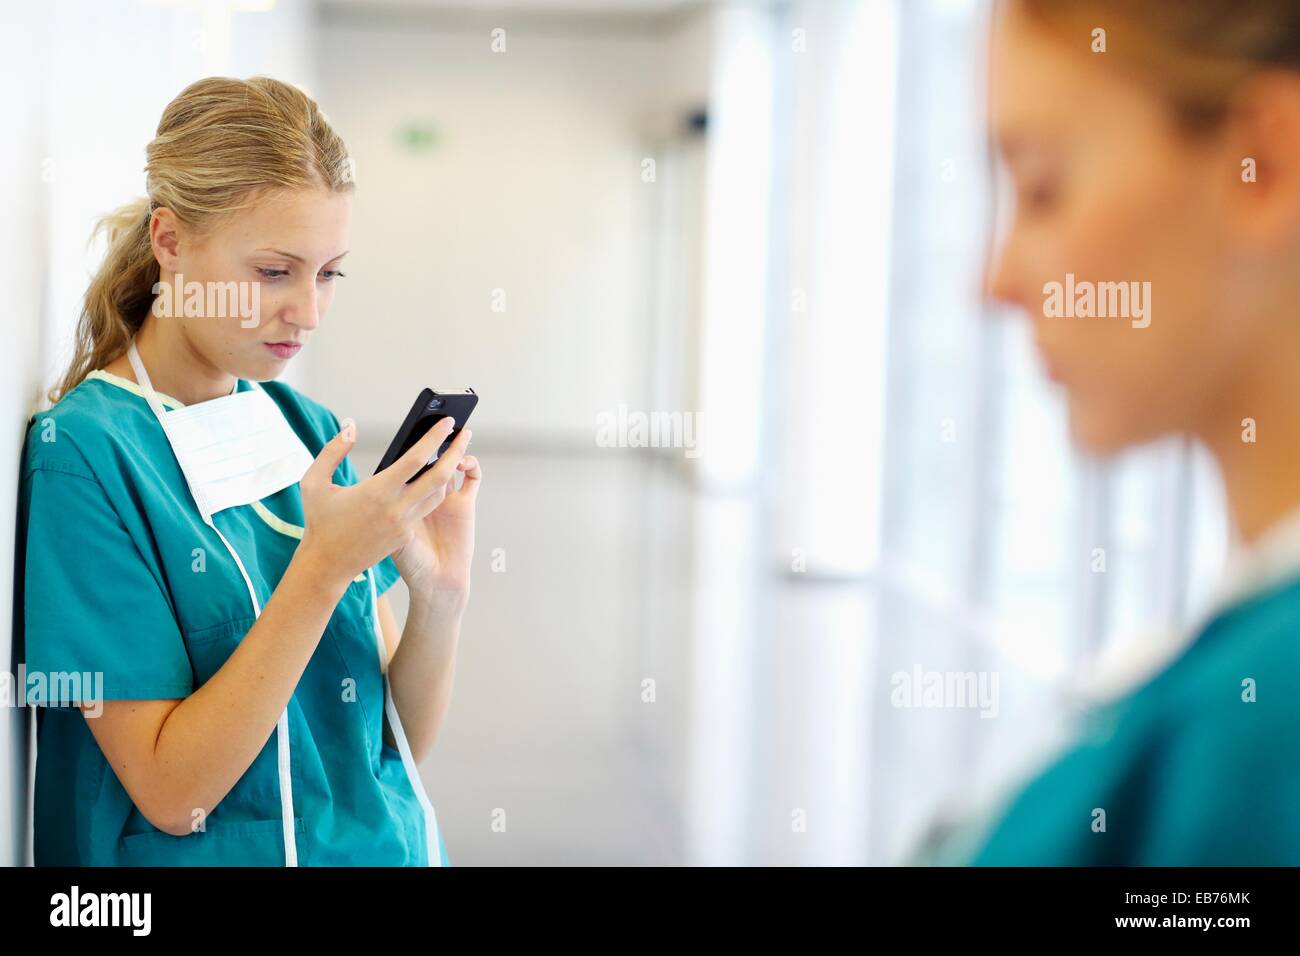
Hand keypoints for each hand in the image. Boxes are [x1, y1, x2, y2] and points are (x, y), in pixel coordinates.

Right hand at [297, 416, 462, 590]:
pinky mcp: (405, 536)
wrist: (327, 565)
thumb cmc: (319, 521)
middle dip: (457, 452)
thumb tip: (350, 428)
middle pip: (440, 476)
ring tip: (453, 454)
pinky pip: (425, 509)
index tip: (447, 422)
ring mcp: (404, 525)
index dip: (435, 438)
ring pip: (437, 494)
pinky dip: (432, 492)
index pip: (416, 459)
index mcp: (377, 491)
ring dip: (448, 473)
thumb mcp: (315, 482)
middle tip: (465, 434)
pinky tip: (432, 478)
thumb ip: (333, 451)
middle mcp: (396, 508)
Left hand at [390, 425, 479, 615]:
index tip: (408, 429)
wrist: (435, 585)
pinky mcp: (466, 505)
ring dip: (454, 447)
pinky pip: (472, 478)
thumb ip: (381, 513)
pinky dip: (471, 464)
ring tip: (454, 433)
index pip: (406, 465)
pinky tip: (464, 458)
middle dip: (435, 439)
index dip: (409, 447)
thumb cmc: (409, 565)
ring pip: (451, 464)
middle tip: (437, 418)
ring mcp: (447, 499)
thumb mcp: (384, 532)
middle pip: (431, 459)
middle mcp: (425, 496)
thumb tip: (373, 489)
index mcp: (404, 500)